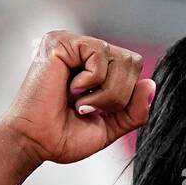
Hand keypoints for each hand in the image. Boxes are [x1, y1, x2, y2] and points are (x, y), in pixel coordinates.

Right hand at [0, 30, 153, 166]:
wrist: (34, 143)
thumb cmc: (63, 136)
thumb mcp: (110, 126)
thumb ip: (134, 110)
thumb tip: (151, 84)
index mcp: (95, 67)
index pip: (134, 69)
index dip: (126, 97)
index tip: (97, 112)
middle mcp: (84, 51)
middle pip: (133, 62)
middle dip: (118, 95)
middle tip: (88, 108)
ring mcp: (72, 43)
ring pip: (121, 59)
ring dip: (105, 92)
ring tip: (79, 102)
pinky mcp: (61, 42)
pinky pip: (100, 53)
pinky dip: (91, 80)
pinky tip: (70, 89)